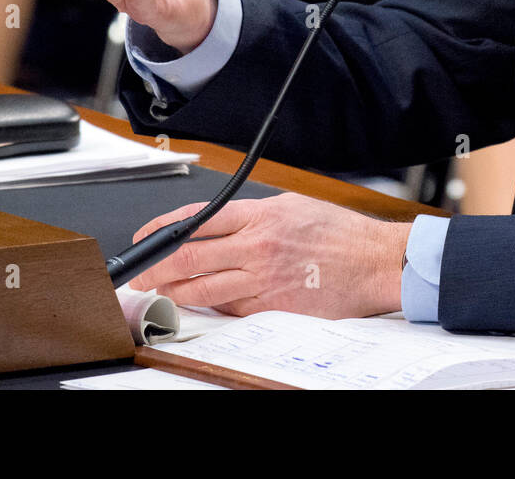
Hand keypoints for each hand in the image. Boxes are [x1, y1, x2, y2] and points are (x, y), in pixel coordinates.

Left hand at [128, 193, 410, 318]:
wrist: (374, 262)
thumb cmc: (341, 234)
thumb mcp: (294, 206)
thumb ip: (256, 214)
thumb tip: (223, 221)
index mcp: (260, 216)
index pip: (197, 219)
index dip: (162, 228)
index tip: (146, 237)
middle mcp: (257, 247)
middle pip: (189, 257)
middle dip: (156, 267)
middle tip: (140, 273)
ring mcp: (263, 279)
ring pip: (202, 289)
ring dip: (174, 292)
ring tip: (160, 292)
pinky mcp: (273, 306)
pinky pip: (230, 309)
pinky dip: (210, 307)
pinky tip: (200, 305)